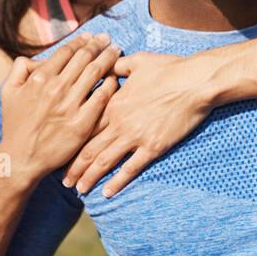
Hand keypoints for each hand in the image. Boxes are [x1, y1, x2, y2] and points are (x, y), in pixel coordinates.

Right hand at [0, 33, 120, 182]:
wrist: (21, 158)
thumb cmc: (15, 125)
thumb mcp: (8, 92)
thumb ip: (19, 69)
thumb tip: (35, 58)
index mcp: (39, 78)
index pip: (66, 52)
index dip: (81, 41)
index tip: (91, 37)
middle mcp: (55, 88)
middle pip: (84, 58)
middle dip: (98, 44)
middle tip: (109, 39)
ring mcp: (70, 106)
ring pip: (95, 73)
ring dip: (108, 59)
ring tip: (116, 52)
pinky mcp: (82, 123)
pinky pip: (102, 97)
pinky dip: (110, 84)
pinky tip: (116, 78)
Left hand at [63, 52, 211, 196]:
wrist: (194, 82)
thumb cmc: (169, 69)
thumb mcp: (138, 62)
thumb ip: (118, 66)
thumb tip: (109, 64)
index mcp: (113, 103)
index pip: (85, 126)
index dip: (71, 140)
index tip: (61, 150)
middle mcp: (119, 122)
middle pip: (89, 148)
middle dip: (74, 166)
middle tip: (63, 180)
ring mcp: (135, 136)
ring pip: (104, 161)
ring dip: (90, 177)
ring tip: (79, 190)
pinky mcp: (153, 146)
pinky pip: (131, 168)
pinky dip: (117, 182)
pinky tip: (107, 193)